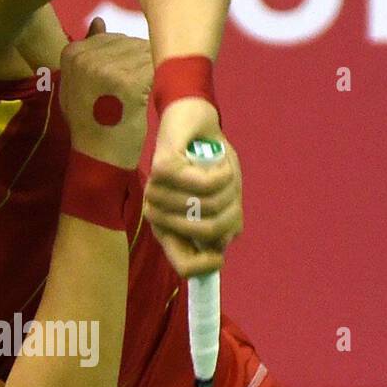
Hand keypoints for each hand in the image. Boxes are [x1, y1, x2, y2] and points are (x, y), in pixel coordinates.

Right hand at [58, 17, 153, 169]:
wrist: (99, 157)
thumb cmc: (91, 122)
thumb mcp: (78, 85)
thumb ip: (87, 52)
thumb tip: (99, 20)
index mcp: (72, 53)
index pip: (111, 38)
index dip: (121, 60)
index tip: (116, 84)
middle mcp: (86, 56)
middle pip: (129, 43)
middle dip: (136, 64)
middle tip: (127, 94)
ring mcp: (107, 68)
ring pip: (145, 53)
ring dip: (148, 73)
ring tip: (134, 98)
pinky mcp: (129, 81)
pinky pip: (153, 67)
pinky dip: (155, 82)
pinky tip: (144, 99)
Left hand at [143, 97, 242, 276]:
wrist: (192, 118)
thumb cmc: (206, 160)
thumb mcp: (219, 197)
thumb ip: (217, 225)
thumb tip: (219, 248)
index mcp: (169, 225)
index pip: (183, 264)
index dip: (203, 268)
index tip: (219, 257)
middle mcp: (158, 211)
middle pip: (204, 232)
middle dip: (227, 211)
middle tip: (228, 192)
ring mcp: (157, 191)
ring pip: (205, 206)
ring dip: (227, 188)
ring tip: (223, 174)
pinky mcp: (163, 168)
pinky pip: (203, 184)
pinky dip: (221, 173)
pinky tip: (221, 165)